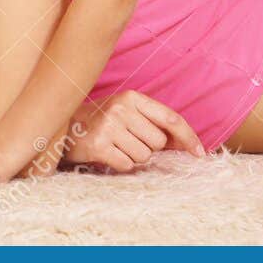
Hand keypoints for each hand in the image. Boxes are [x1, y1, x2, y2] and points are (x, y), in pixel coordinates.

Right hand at [62, 91, 203, 171]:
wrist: (63, 125)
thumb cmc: (103, 121)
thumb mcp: (128, 113)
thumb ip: (157, 125)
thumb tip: (191, 146)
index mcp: (131, 97)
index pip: (170, 118)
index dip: (188, 137)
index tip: (199, 153)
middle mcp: (120, 108)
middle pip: (158, 142)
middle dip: (149, 147)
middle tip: (128, 140)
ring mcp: (108, 126)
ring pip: (144, 156)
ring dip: (134, 156)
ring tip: (116, 146)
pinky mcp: (98, 145)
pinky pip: (127, 165)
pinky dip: (121, 164)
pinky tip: (108, 154)